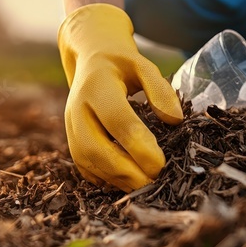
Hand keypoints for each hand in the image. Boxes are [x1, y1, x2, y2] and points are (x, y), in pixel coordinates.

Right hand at [59, 4, 182, 191]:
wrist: (90, 59)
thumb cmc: (122, 64)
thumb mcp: (144, 66)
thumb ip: (160, 90)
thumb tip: (175, 120)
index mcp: (97, 86)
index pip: (117, 121)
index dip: (138, 146)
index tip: (160, 164)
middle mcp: (77, 108)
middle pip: (95, 148)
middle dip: (124, 171)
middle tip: (153, 182)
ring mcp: (70, 126)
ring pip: (86, 160)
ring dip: (115, 179)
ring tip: (143, 187)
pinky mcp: (71, 139)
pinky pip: (83, 165)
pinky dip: (104, 179)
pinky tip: (126, 183)